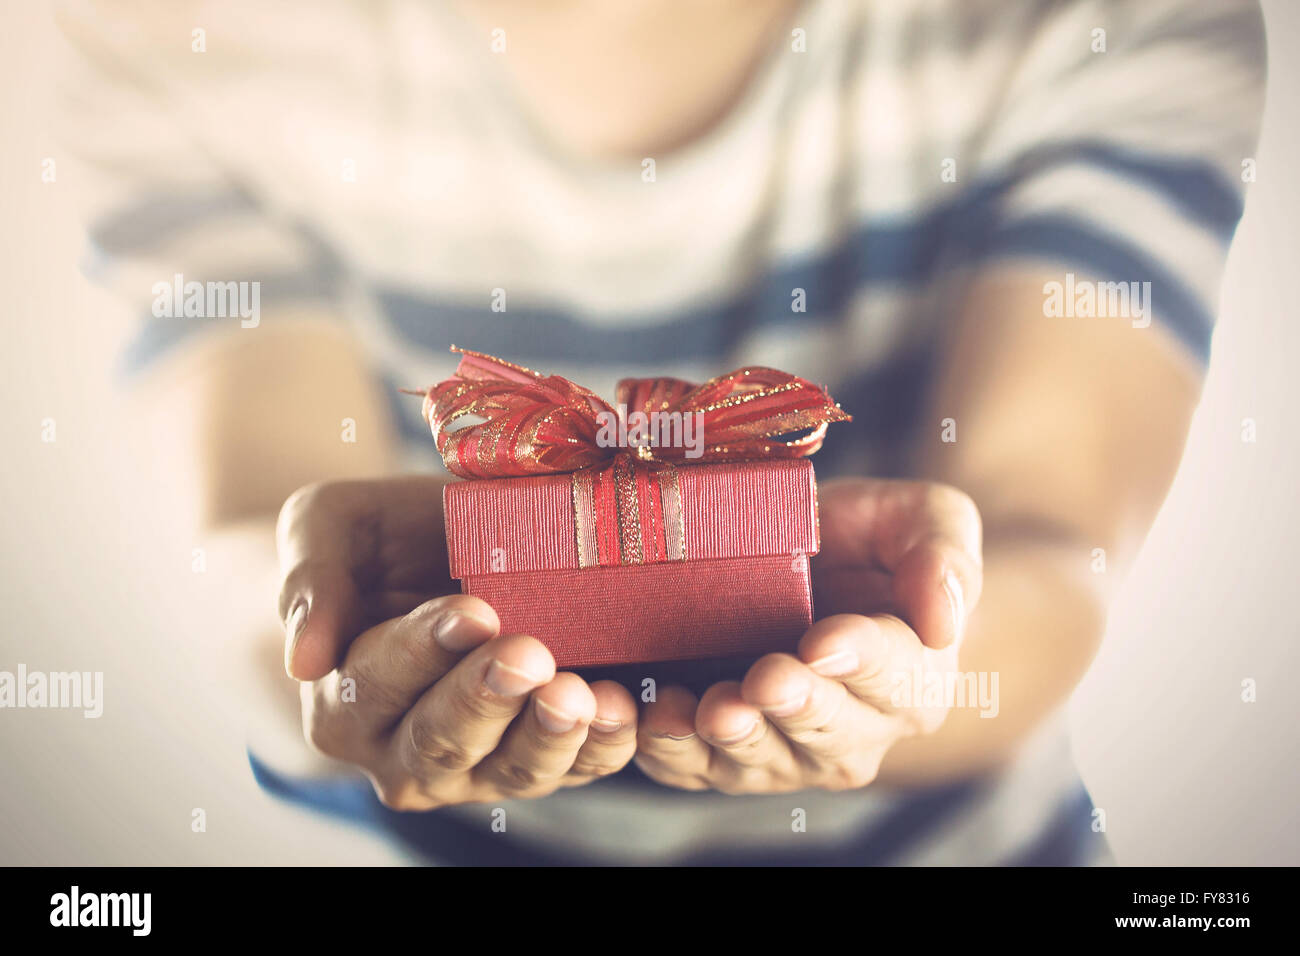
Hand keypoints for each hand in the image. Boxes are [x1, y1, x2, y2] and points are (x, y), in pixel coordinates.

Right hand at [275, 477, 637, 809]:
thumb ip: (310, 579)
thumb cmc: (382, 537)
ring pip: (513, 769)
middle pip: (444, 740)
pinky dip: (603, 745)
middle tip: (529, 653)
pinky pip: (577, 767)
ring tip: (580, 694)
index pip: (376, 683)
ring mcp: (477, 767)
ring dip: (550, 735)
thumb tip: (303, 658)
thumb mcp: (329, 526)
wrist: (443, 551)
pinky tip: (625, 707)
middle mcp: (403, 751)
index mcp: (342, 701)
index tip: (471, 611)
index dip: (423, 650)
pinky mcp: (543, 759)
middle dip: (488, 697)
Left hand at [634, 478, 981, 793]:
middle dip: (794, 706)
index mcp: (914, 677)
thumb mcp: (924, 520)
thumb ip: (944, 556)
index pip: (894, 676)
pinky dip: (673, 751)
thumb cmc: (876, 543)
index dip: (860, 659)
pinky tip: (655, 718)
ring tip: (713, 708)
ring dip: (734, 738)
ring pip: (763, 760)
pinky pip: (697, 768)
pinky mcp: (724, 753)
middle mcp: (857, 730)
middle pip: (828, 732)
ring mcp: (788, 750)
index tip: (825, 642)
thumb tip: (944, 620)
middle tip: (765, 679)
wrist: (820, 568)